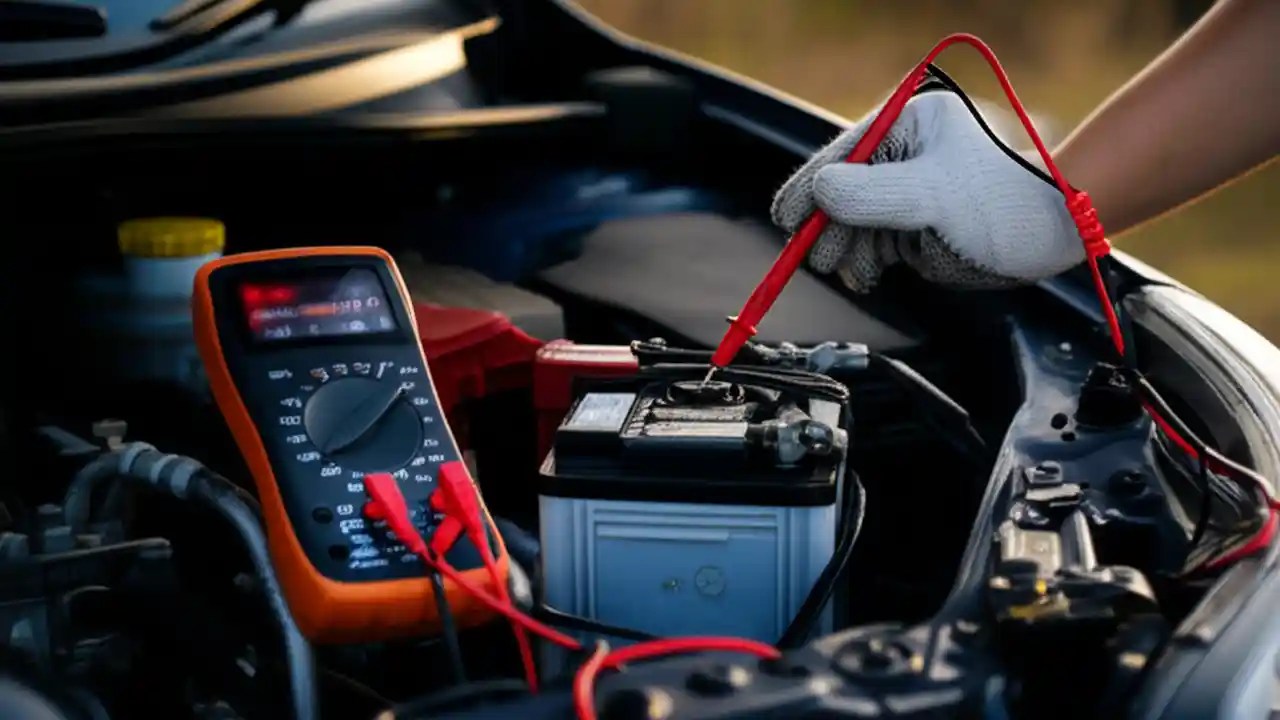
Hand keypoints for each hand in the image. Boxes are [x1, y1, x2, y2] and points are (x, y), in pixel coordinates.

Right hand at [771, 91, 1083, 291]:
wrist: (1048, 237)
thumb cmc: (1003, 207)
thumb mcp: (933, 197)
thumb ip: (872, 195)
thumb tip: (819, 192)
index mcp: (907, 125)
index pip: (842, 154)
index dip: (811, 187)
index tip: (786, 218)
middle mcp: (900, 154)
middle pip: (840, 191)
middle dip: (830, 227)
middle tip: (823, 259)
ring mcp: (903, 191)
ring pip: (849, 223)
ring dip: (846, 250)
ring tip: (858, 272)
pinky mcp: (909, 225)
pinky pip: (867, 243)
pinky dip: (862, 263)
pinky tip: (868, 275)